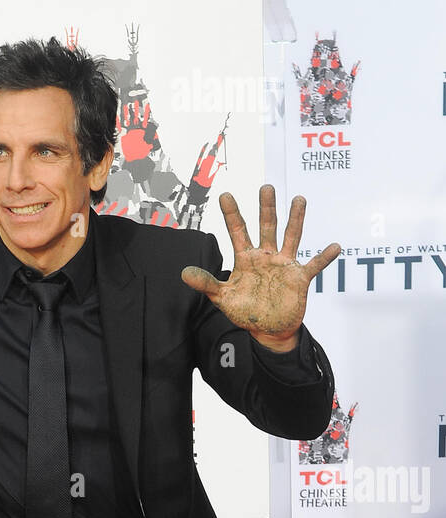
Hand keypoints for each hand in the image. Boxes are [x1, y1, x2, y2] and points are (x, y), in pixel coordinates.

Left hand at [181, 185, 340, 351]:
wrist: (268, 329)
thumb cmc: (246, 311)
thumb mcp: (223, 298)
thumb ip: (206, 283)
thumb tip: (183, 273)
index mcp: (246, 259)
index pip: (238, 231)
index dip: (231, 214)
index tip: (225, 195)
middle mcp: (266, 256)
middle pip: (266, 226)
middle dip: (266, 208)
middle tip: (266, 187)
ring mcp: (284, 264)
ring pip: (291, 236)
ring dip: (296, 219)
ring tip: (299, 199)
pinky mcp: (300, 278)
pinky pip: (314, 265)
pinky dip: (324, 257)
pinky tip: (334, 246)